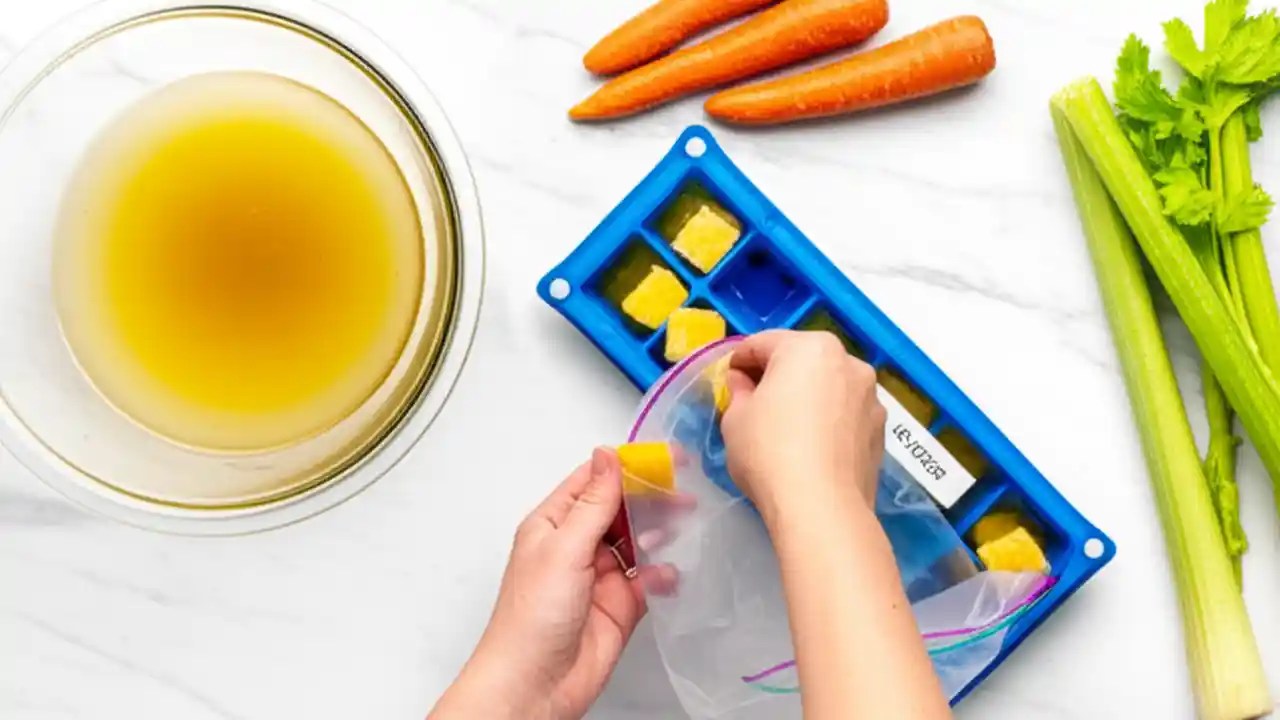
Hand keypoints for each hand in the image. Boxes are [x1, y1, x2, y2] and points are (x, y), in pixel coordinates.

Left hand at [430, 449, 672, 719]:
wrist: (534, 685)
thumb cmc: (530, 620)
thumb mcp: (563, 549)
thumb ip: (592, 503)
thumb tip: (606, 457)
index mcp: (553, 524)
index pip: (593, 481)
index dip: (626, 465)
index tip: (662, 456)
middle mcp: (576, 546)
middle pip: (620, 508)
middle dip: (650, 497)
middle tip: (682, 489)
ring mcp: (598, 576)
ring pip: (637, 541)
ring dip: (659, 531)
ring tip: (682, 521)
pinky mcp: (619, 606)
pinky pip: (648, 580)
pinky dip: (662, 574)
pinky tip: (669, 573)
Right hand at [720, 330, 884, 522]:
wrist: (822, 507)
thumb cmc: (769, 452)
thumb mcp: (736, 418)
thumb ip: (739, 390)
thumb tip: (745, 383)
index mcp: (810, 348)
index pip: (762, 343)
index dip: (738, 362)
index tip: (728, 382)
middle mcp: (849, 362)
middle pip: (802, 361)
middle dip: (777, 377)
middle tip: (754, 404)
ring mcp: (871, 397)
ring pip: (828, 387)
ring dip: (807, 398)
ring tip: (787, 430)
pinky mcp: (880, 430)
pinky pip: (845, 415)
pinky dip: (828, 421)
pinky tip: (812, 449)